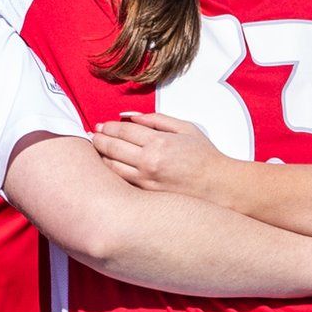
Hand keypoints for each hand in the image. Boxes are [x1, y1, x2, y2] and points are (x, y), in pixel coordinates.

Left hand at [89, 113, 227, 200]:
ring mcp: (146, 180)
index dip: (108, 127)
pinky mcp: (146, 195)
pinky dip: (110, 173)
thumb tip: (131, 116)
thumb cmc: (204, 156)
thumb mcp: (185, 128)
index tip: (101, 126)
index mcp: (159, 141)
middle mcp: (149, 161)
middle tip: (92, 136)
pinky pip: (120, 182)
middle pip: (112, 147)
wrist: (219, 187)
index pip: (123, 131)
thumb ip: (156, 119)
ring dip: (100, 157)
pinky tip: (107, 168)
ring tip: (96, 150)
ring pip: (111, 167)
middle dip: (98, 140)